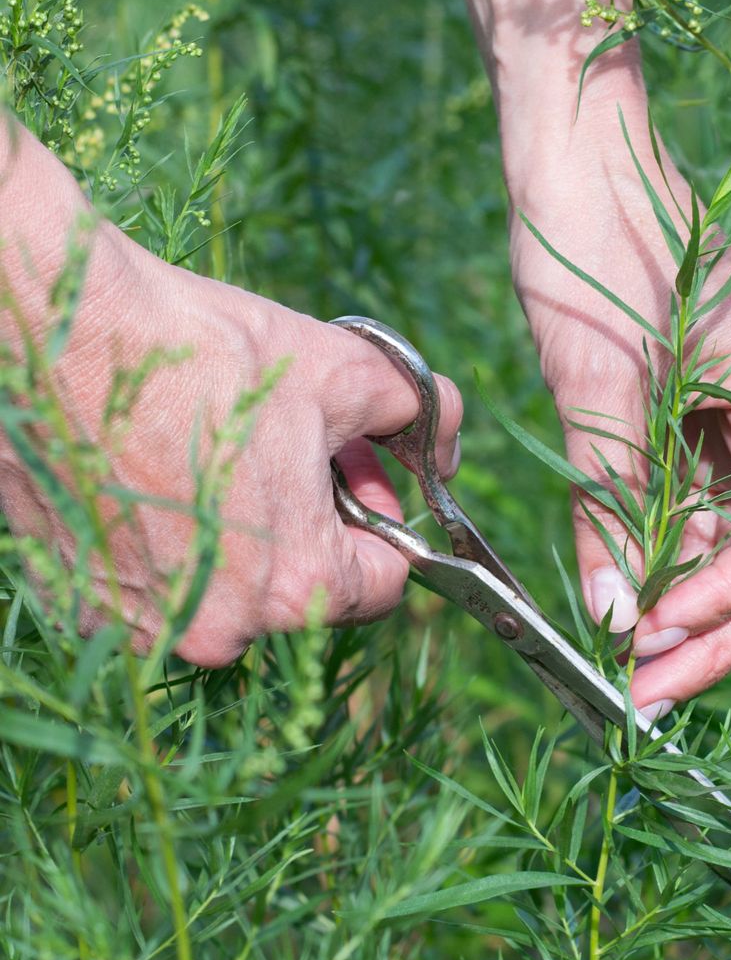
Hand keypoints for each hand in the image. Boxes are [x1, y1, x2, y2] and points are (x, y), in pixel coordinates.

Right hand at [0, 225, 462, 665]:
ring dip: (239, 532)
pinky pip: (155, 582)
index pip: (384, 586)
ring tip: (219, 453)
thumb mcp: (343, 371)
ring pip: (226, 587)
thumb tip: (447, 443)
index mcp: (299, 588)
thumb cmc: (204, 353)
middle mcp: (221, 628)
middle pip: (303, 589)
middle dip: (313, 522)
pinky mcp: (81, 597)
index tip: (361, 481)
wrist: (54, 331)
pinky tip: (155, 472)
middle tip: (293, 450)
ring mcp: (145, 620)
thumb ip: (421, 415)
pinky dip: (167, 538)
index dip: (383, 525)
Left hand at [509, 134, 730, 716]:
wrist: (574, 150)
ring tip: (622, 656)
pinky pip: (694, 508)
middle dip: (713, 629)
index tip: (655, 640)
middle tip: (642, 689)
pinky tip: (614, 589)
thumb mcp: (598, 381)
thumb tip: (618, 620)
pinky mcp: (698, 416)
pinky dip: (658, 553)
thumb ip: (615, 502)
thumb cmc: (594, 238)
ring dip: (684, 602)